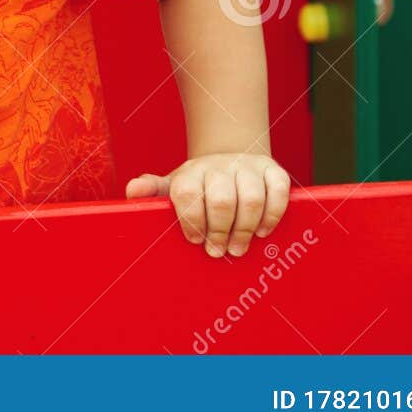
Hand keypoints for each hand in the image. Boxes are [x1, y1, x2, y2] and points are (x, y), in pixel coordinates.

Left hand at [125, 153, 289, 257]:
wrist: (229, 160)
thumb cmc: (198, 186)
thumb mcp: (173, 187)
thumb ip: (152, 191)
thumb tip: (133, 191)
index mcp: (191, 172)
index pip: (187, 192)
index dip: (191, 220)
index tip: (195, 240)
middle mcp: (219, 167)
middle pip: (221, 200)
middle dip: (219, 231)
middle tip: (217, 251)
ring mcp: (247, 167)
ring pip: (251, 198)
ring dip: (245, 229)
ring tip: (238, 248)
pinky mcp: (272, 171)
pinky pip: (278, 191)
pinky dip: (272, 214)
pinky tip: (262, 232)